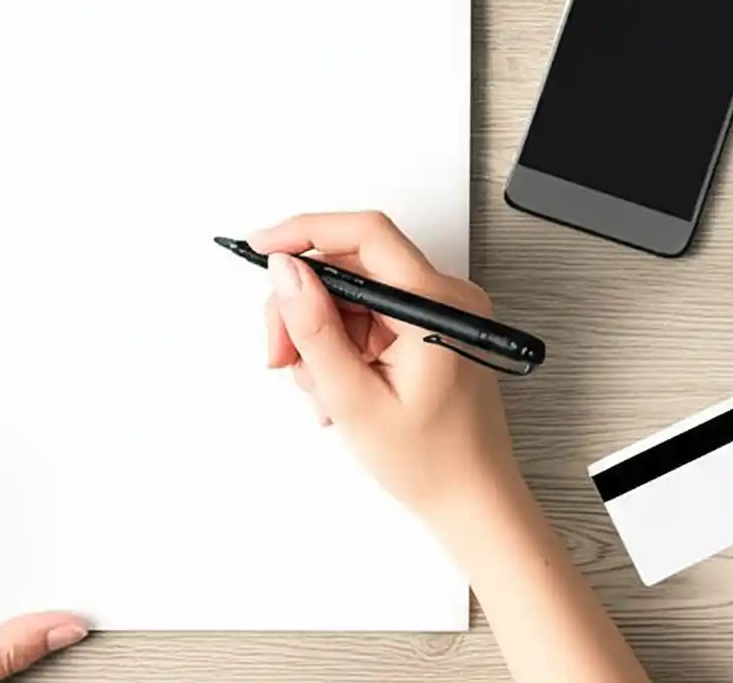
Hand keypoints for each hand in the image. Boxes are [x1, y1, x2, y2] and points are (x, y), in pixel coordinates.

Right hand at [252, 212, 516, 512]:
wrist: (472, 501)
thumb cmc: (432, 462)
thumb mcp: (355, 399)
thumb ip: (315, 329)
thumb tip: (285, 272)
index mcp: (435, 305)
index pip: (363, 234)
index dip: (304, 232)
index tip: (261, 249)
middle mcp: (443, 298)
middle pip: (349, 267)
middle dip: (303, 308)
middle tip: (280, 355)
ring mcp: (437, 314)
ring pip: (350, 296)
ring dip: (319, 339)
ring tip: (323, 393)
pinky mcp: (427, 330)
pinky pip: (366, 319)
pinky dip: (340, 349)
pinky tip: (339, 390)